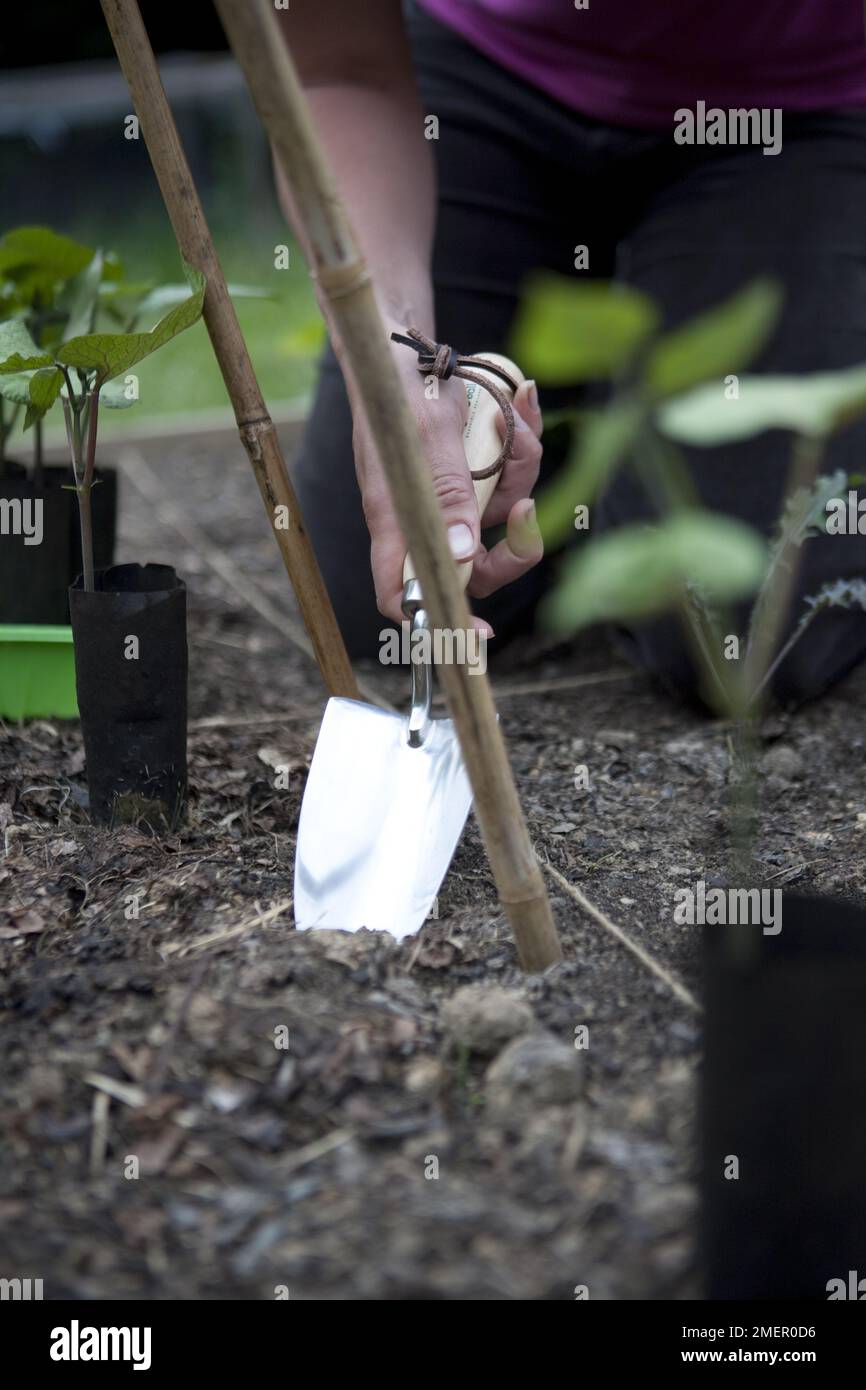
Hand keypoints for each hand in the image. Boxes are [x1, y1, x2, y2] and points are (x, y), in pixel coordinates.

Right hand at [351, 323, 544, 633]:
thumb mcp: (426, 442)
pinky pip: (509, 475)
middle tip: (528, 513)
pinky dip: (522, 441)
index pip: (403, 592)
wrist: (403, 345)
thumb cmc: (399, 392)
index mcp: (397, 522)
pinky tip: (524, 400)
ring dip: (521, 467)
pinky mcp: (469, 472)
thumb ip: (446, 498)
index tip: (478, 637)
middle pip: (474, 564)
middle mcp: (423, 518)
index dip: (437, 621)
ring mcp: (449, 497)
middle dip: (512, 544)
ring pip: (501, 513)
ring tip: (517, 416)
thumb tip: (460, 558)